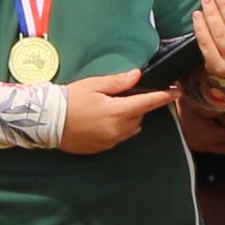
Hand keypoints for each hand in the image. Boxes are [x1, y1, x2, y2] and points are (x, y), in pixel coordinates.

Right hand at [58, 70, 178, 154]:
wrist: (48, 122)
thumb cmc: (70, 99)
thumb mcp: (93, 85)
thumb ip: (118, 82)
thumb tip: (137, 76)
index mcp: (117, 111)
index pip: (148, 103)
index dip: (164, 97)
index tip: (176, 92)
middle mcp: (118, 129)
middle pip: (140, 115)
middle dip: (137, 105)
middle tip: (123, 95)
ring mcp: (111, 141)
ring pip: (132, 127)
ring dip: (129, 117)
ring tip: (112, 108)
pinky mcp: (103, 148)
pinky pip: (120, 136)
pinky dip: (119, 127)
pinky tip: (103, 120)